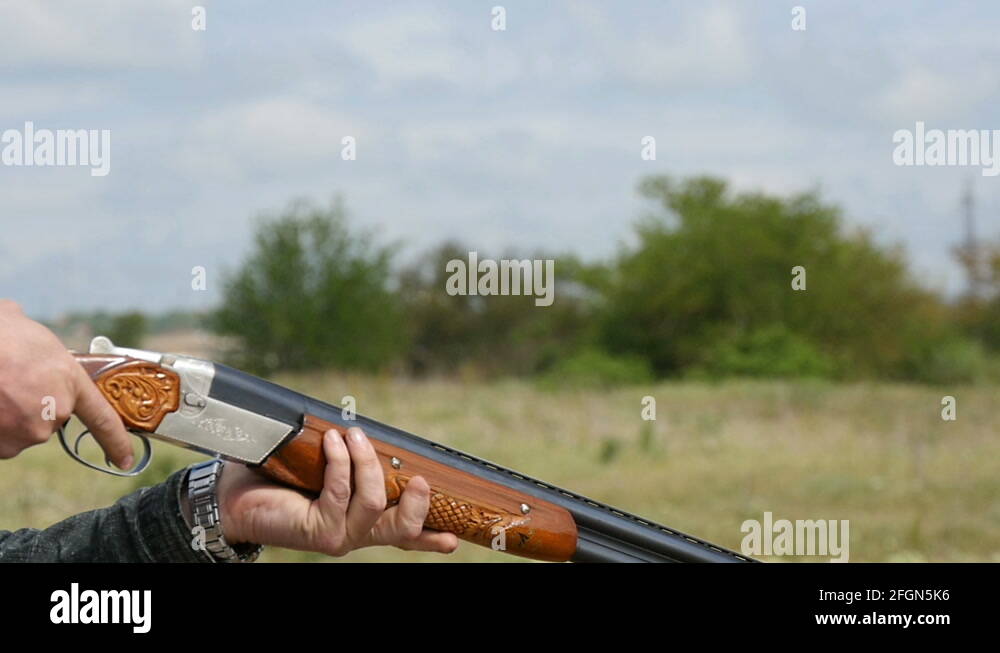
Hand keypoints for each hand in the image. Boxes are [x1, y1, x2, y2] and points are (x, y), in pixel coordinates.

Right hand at [0, 299, 134, 466]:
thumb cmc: (1, 334)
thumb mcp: (31, 331)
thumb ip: (41, 349)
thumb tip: (24, 325)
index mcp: (71, 383)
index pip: (103, 419)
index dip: (115, 442)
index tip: (125, 460)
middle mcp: (56, 412)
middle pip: (47, 421)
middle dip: (29, 407)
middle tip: (10, 384)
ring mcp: (28, 432)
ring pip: (19, 432)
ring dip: (7, 418)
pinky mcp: (3, 446)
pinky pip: (0, 441)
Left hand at [216, 426, 459, 556]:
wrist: (233, 498)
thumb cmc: (279, 478)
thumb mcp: (323, 469)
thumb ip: (348, 462)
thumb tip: (363, 430)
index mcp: (362, 522)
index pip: (404, 534)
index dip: (431, 537)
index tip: (455, 538)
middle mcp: (355, 534)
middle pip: (402, 528)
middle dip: (415, 502)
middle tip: (417, 478)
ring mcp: (339, 536)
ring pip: (374, 502)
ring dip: (366, 462)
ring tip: (352, 435)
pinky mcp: (318, 531)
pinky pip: (339, 491)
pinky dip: (339, 461)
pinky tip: (332, 442)